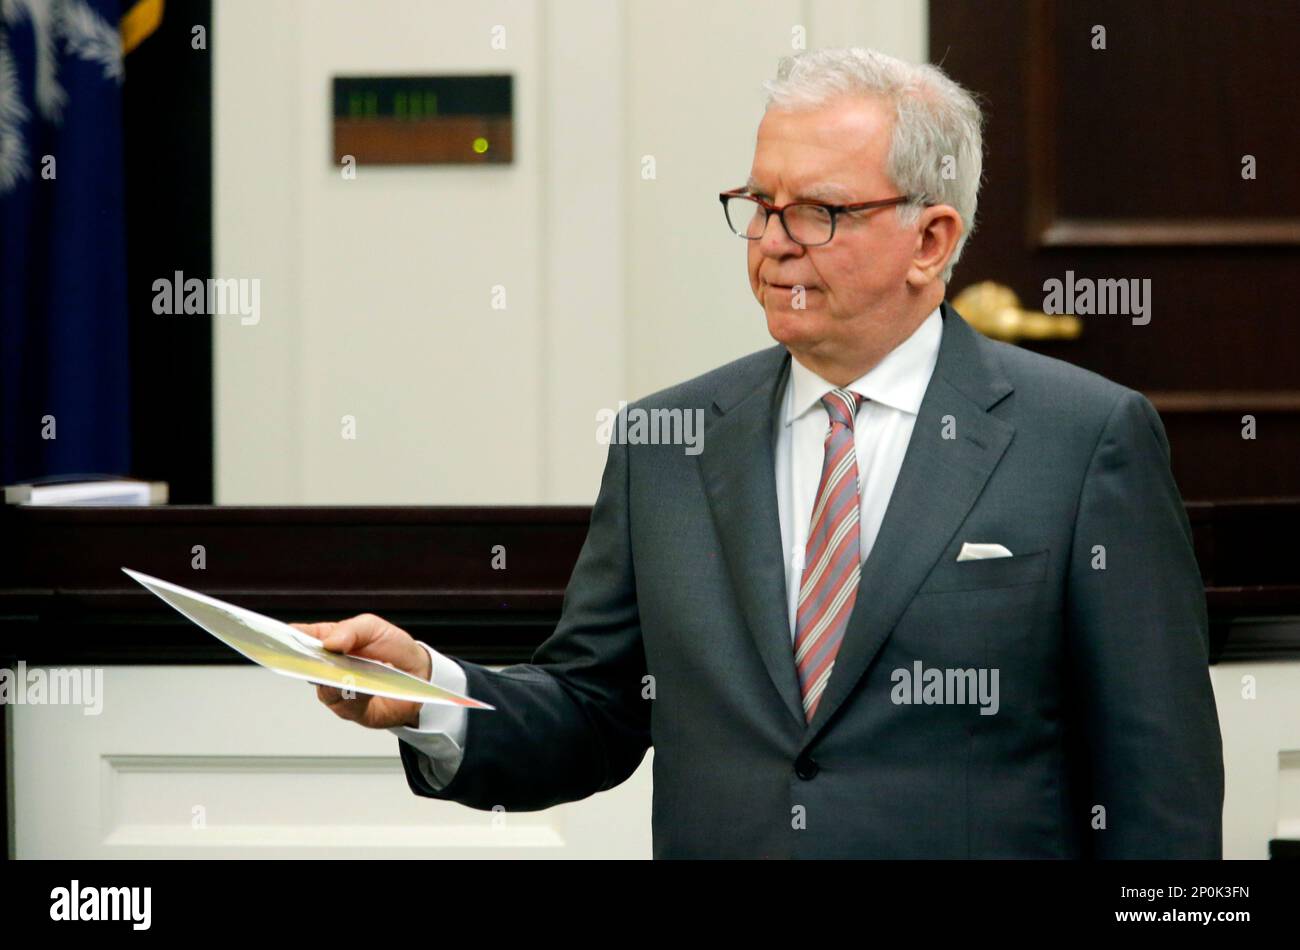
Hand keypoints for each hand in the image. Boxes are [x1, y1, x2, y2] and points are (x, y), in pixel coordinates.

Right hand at [290, 614, 432, 728]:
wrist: (419, 675)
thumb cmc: (393, 647)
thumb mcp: (374, 627)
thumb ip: (351, 630)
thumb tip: (329, 643)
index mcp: (329, 640)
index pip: (300, 638)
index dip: (285, 638)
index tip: (275, 637)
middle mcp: (328, 667)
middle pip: (305, 667)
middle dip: (305, 663)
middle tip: (309, 658)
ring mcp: (337, 689)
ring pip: (324, 687)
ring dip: (335, 680)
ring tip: (347, 673)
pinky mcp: (352, 709)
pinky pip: (347, 703)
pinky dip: (356, 693)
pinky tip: (367, 686)